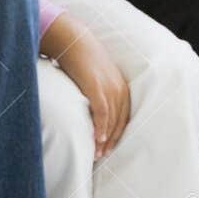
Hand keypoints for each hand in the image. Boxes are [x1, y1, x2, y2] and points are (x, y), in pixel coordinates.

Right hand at [46, 18, 130, 158]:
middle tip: (103, 157)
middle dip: (113, 141)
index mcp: (121, 87)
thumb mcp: (96, 77)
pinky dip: (101, 127)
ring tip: (98, 154)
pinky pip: (102, 112)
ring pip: (112, 120)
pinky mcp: (96, 86)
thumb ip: (99, 93)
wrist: (74, 40)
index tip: (111, 149)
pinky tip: (98, 139)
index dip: (119, 135)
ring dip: (105, 139)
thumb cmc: (82, 60)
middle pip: (120, 121)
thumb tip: (93, 111)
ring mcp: (109, 87)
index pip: (125, 117)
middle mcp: (119, 88)